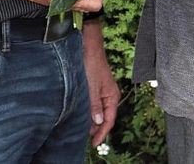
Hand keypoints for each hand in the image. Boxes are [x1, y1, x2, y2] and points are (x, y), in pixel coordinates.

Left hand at [82, 21, 118, 146]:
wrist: (89, 47)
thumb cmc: (92, 65)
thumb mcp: (91, 87)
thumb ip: (95, 106)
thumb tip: (98, 122)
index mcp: (112, 96)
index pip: (109, 120)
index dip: (101, 133)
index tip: (94, 144)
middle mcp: (109, 95)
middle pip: (105, 118)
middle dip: (97, 129)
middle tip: (86, 141)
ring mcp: (102, 92)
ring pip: (99, 112)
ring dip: (92, 121)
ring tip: (82, 131)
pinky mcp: (96, 88)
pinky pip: (94, 105)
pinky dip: (89, 113)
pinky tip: (81, 116)